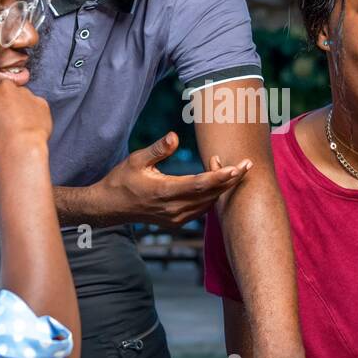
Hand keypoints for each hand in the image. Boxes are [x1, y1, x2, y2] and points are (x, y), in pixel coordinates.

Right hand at [0, 82, 50, 163]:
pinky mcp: (42, 103)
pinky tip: (30, 129)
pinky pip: (37, 107)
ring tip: (19, 130)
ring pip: (22, 99)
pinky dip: (35, 116)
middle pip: (4, 94)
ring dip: (20, 109)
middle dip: (5, 105)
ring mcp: (25, 94)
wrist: (19, 147)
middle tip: (5, 125)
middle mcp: (5, 87)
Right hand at [95, 131, 250, 225]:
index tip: (238, 167)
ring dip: (222, 188)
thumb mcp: (136, 159)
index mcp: (165, 191)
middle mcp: (173, 208)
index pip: (200, 184)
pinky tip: (219, 183)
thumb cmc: (122, 179)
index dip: (221, 176)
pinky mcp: (176, 222)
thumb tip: (175, 136)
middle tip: (247, 164)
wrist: (110, 207)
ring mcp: (176, 218)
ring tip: (234, 169)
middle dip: (231, 180)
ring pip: (208, 204)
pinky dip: (212, 196)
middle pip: (210, 195)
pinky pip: (201, 209)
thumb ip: (158, 149)